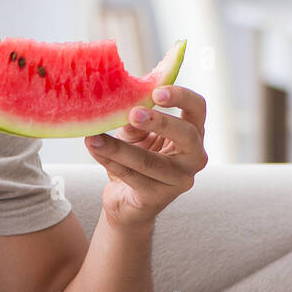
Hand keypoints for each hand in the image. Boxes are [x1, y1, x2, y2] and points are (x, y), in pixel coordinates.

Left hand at [84, 85, 207, 228]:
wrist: (126, 200)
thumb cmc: (136, 158)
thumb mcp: (136, 133)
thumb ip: (136, 119)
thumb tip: (127, 105)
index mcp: (192, 132)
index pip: (198, 108)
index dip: (181, 96)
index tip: (156, 91)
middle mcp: (194, 157)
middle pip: (187, 135)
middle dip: (159, 122)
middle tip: (133, 113)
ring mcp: (179, 180)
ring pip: (150, 162)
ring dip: (119, 148)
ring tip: (95, 137)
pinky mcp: (158, 197)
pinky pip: (132, 176)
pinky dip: (109, 160)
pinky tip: (93, 147)